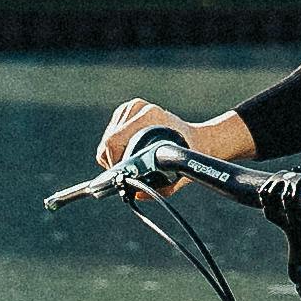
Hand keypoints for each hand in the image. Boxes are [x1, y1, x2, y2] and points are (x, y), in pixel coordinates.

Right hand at [100, 96, 252, 173]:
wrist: (194, 139)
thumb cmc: (185, 156)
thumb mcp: (174, 175)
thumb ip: (156, 187)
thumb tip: (136, 193)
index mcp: (149, 115)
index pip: (113, 141)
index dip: (115, 163)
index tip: (126, 175)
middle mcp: (137, 107)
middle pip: (107, 143)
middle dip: (115, 162)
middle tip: (131, 173)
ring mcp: (129, 108)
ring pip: (106, 142)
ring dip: (115, 157)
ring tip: (134, 163)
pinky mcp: (124, 112)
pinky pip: (109, 138)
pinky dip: (115, 150)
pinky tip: (131, 154)